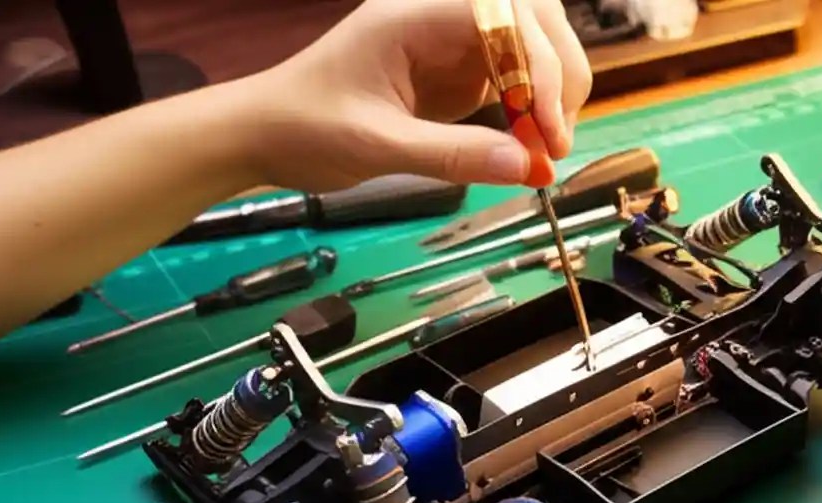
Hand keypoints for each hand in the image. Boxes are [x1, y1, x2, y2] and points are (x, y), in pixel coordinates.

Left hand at [235, 0, 592, 191]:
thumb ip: (453, 155)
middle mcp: (439, 18)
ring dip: (553, 88)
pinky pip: (512, 75)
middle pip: (530, 17)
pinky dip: (532, 109)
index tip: (546, 127)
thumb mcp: (377, 148)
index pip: (503, 15)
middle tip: (556, 139)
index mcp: (413, 17)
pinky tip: (530, 146)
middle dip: (558, 72)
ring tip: (549, 145)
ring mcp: (450, 42)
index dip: (538, 65)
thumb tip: (529, 167)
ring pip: (530, 42)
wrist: (263, 134)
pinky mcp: (455, 71)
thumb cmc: (304, 128)